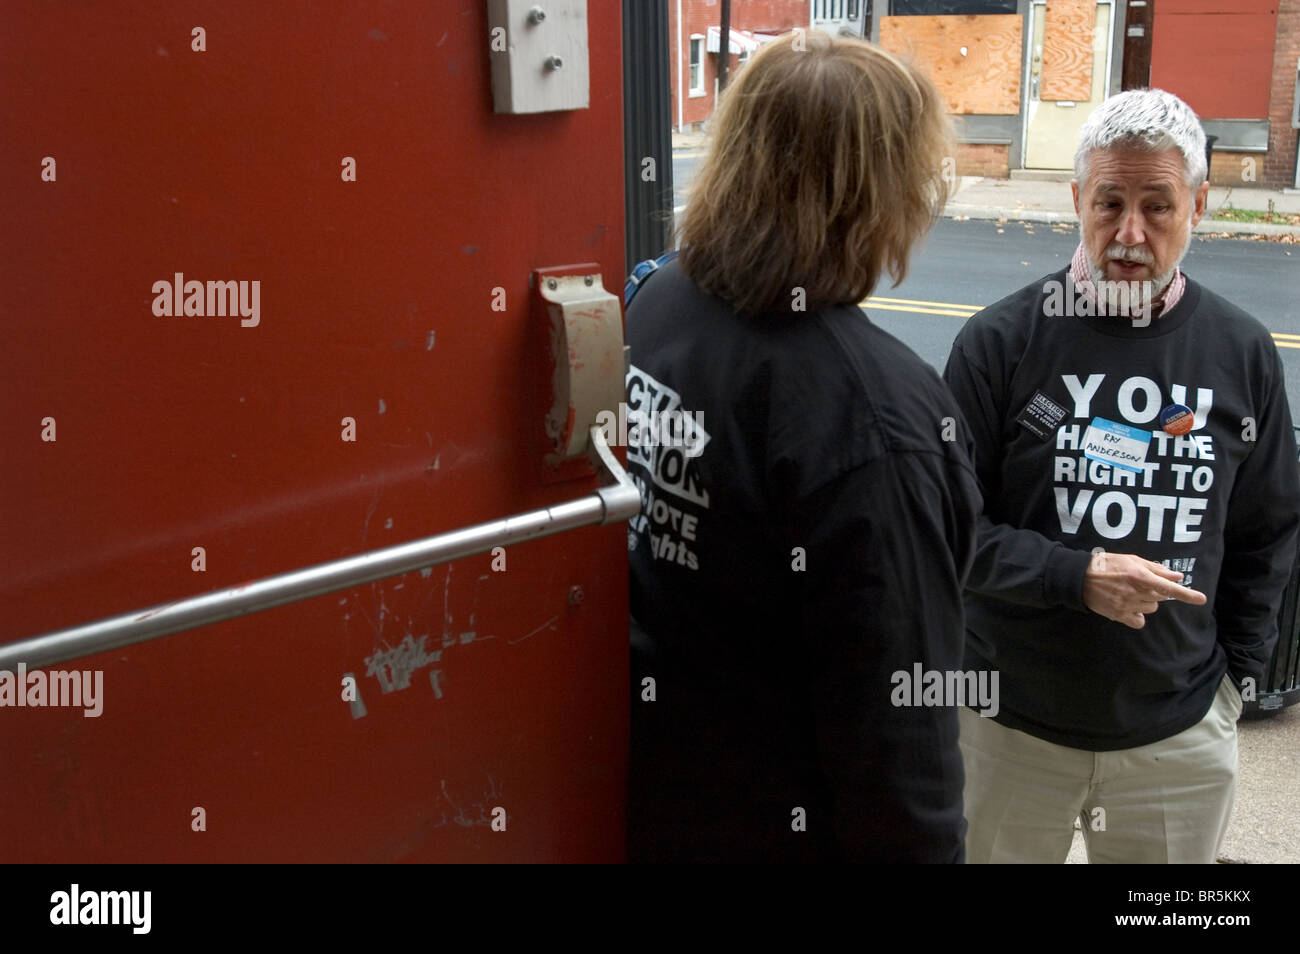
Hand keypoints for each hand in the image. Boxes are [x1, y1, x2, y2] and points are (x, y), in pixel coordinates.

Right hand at [1082, 551, 1206, 628]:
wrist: (1080, 578)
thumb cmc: (1107, 565)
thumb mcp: (1131, 560)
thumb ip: (1155, 568)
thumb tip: (1177, 576)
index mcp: (1140, 576)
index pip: (1169, 588)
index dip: (1187, 594)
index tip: (1202, 599)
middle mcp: (1135, 592)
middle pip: (1160, 597)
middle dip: (1154, 591)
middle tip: (1139, 583)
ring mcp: (1127, 605)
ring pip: (1150, 608)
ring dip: (1145, 602)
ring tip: (1129, 593)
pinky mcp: (1119, 615)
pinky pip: (1139, 621)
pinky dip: (1137, 615)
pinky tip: (1128, 606)